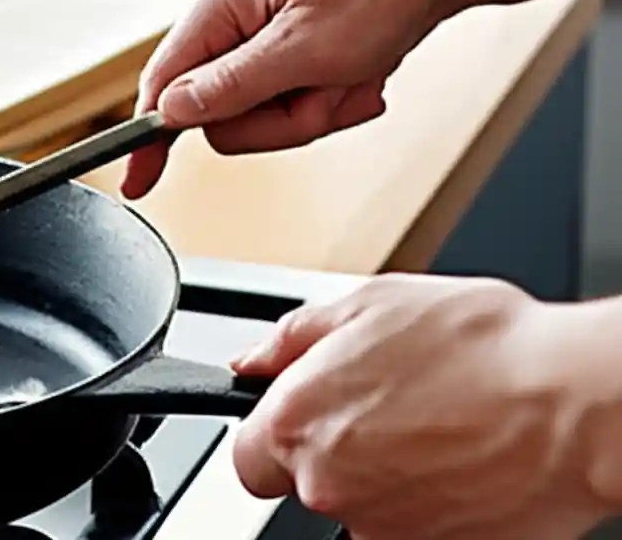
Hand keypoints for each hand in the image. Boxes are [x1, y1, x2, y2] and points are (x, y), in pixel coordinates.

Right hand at [122, 0, 453, 199]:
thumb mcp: (305, 48)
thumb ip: (232, 85)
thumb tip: (172, 112)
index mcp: (220, 9)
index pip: (162, 84)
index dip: (149, 136)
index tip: (139, 181)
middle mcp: (232, 29)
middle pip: (219, 117)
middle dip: (279, 119)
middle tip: (320, 90)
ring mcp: (260, 49)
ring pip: (261, 122)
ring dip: (312, 112)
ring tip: (346, 77)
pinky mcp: (288, 63)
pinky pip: (291, 112)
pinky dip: (330, 105)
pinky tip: (357, 79)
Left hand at [230, 273, 610, 539]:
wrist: (573, 404)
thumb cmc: (482, 348)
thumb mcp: (369, 305)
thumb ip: (292, 338)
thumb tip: (252, 359)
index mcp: (296, 424)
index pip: (248, 455)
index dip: (276, 434)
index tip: (309, 418)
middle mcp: (327, 486)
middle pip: (308, 483)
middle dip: (339, 451)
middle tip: (392, 412)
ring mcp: (379, 529)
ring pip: (363, 508)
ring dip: (387, 479)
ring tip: (438, 431)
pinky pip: (413, 529)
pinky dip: (430, 505)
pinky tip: (460, 463)